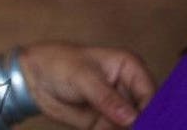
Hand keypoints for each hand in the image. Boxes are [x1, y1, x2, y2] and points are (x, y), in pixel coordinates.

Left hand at [18, 41, 154, 128]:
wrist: (34, 78)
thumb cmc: (59, 64)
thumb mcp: (83, 77)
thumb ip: (106, 98)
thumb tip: (131, 118)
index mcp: (130, 68)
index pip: (150, 93)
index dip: (151, 112)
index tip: (143, 125)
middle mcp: (129, 89)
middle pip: (145, 115)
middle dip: (139, 126)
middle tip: (114, 125)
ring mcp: (119, 109)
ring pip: (131, 127)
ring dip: (119, 129)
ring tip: (100, 125)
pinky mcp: (106, 123)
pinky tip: (96, 128)